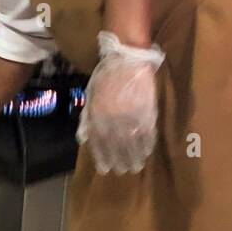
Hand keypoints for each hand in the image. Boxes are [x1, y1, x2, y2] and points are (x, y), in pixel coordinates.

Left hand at [76, 32, 162, 174]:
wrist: (127, 60)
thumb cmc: (107, 77)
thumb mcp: (91, 97)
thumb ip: (88, 119)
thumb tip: (84, 139)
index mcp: (97, 116)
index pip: (98, 143)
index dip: (102, 157)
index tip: (105, 168)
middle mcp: (112, 120)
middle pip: (116, 146)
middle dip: (119, 160)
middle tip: (123, 171)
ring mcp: (130, 117)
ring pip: (132, 144)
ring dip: (134, 157)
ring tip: (135, 167)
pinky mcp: (146, 112)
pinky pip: (147, 134)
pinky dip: (147, 145)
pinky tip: (147, 152)